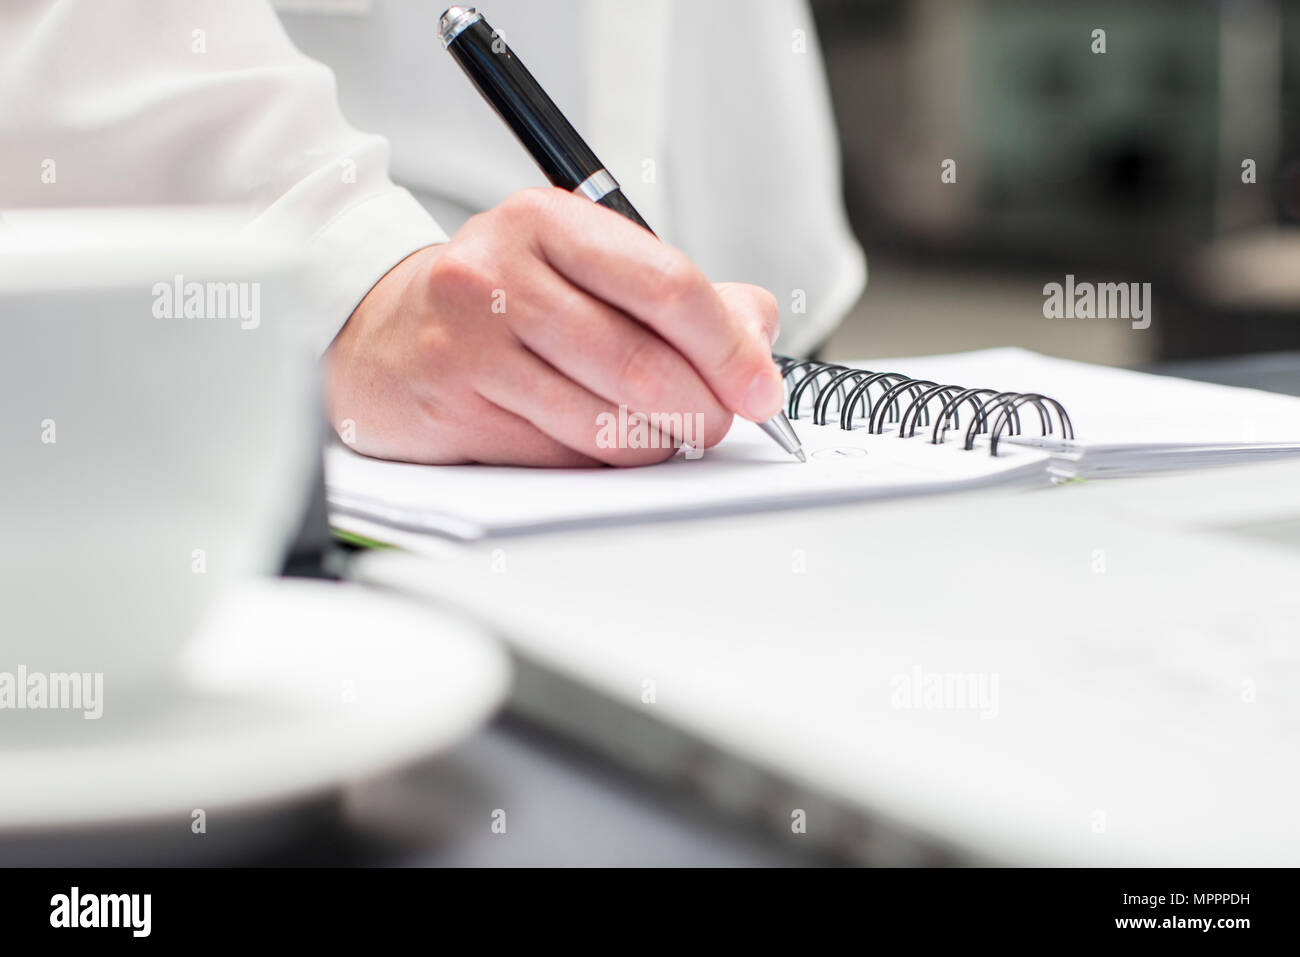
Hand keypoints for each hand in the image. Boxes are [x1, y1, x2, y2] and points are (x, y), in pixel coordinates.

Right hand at [324, 187, 781, 465]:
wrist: (380, 333)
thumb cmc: (499, 300)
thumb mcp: (583, 266)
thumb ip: (674, 292)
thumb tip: (755, 327)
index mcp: (547, 221)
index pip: (667, 286)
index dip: (729, 349)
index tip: (762, 390)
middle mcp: (500, 274)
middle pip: (642, 364)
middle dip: (703, 409)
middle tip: (720, 423)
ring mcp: (470, 344)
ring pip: (605, 422)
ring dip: (657, 444)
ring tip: (665, 434)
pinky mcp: (454, 409)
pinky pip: (563, 456)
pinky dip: (604, 463)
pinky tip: (605, 445)